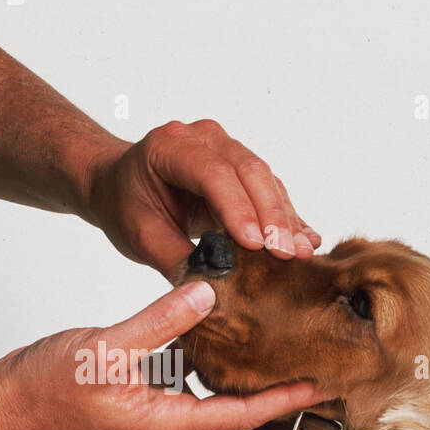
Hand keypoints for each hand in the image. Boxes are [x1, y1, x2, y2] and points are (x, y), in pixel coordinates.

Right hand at [0, 281, 326, 429]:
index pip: (242, 419)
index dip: (284, 405)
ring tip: (302, 405)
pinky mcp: (157, 416)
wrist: (14, 400)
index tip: (319, 389)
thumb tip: (205, 293)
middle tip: (326, 426)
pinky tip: (246, 376)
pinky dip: (236, 407)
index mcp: (168, 424)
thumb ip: (159, 321)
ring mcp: (167, 428)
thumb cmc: (52, 381)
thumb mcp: (108, 346)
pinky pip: (209, 418)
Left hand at [82, 120, 321, 276]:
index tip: (257, 245)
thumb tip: (212, 291)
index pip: (211, 173)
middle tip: (289, 255)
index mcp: (169, 146)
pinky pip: (273, 191)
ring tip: (302, 255)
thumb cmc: (126, 205)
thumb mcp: (141, 236)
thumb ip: (177, 260)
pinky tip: (307, 242)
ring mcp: (228, 149)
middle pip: (249, 171)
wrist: (122, 185)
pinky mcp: (245, 171)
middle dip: (273, 217)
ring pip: (267, 182)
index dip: (237, 208)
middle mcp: (204, 139)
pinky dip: (289, 219)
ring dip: (286, 221)